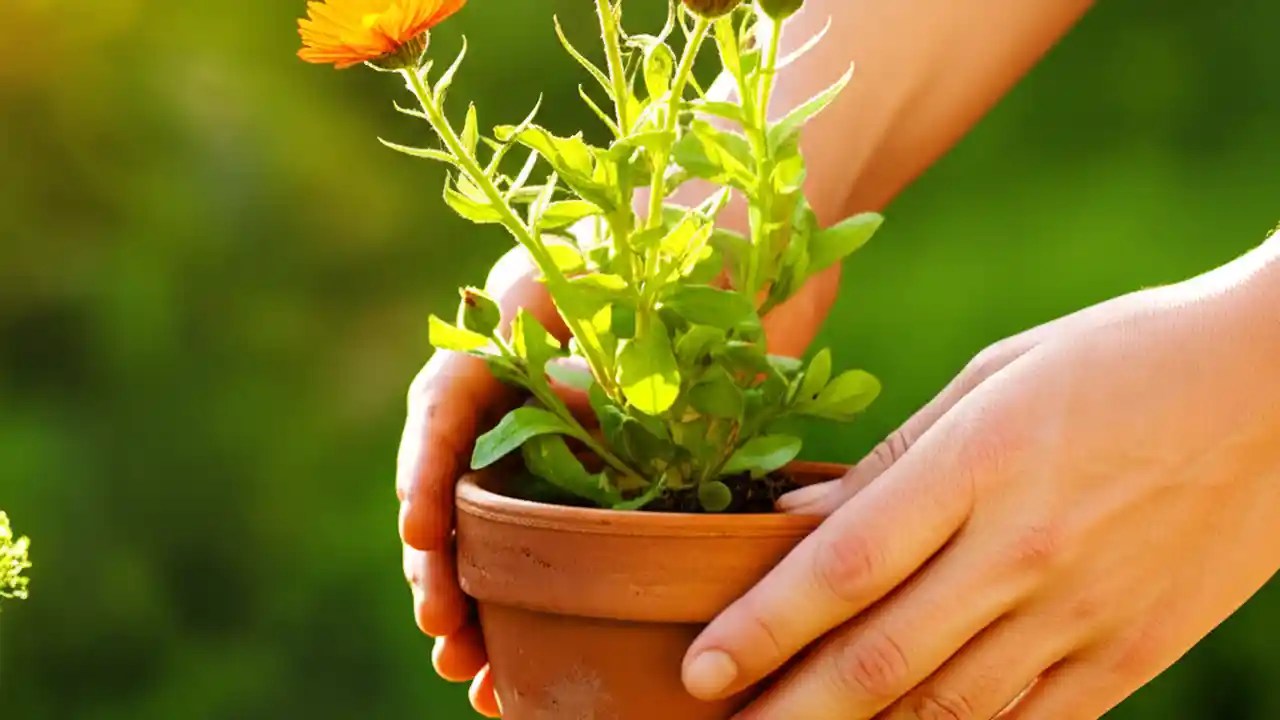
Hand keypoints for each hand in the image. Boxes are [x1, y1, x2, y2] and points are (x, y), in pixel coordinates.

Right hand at [398, 245, 841, 716]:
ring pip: (493, 517)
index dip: (425, 467)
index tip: (424, 536)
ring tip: (470, 672)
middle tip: (448, 635)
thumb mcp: (674, 289)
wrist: (779, 233)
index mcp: (519, 314)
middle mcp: (522, 372)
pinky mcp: (598, 458)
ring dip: (476, 594)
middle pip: (455, 473)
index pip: (447, 394)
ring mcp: (557, 418)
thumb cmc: (725, 240)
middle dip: (440, 560)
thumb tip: (570, 422)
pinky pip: (551, 530)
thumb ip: (619, 353)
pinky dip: (535, 593)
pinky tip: (525, 655)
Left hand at [683, 241, 1279, 718]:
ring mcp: (1083, 612)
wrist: (1276, 383)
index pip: (843, 568)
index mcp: (979, 465)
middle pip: (881, 659)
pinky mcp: (1133, 653)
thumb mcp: (994, 378)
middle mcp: (1024, 550)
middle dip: (789, 709)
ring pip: (950, 711)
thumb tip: (795, 523)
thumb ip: (891, 461)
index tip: (702, 668)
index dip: (762, 628)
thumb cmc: (1117, 359)